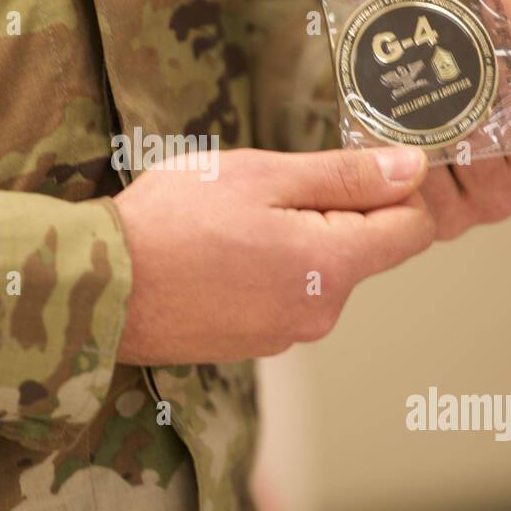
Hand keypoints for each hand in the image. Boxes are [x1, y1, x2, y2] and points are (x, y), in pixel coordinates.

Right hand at [114, 147, 435, 364]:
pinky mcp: (251, 344)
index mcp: (332, 268)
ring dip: (293, 239)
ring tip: (229, 221)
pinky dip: (264, 269)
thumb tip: (412, 169)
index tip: (349, 165)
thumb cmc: (172, 222)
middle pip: (362, 251)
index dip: (394, 188)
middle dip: (331, 212)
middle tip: (266, 188)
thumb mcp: (261, 175)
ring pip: (318, 273)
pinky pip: (281, 296)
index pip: (412, 229)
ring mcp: (283, 336)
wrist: (98, 289)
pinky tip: (216, 252)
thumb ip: (343, 175)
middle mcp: (319, 315)